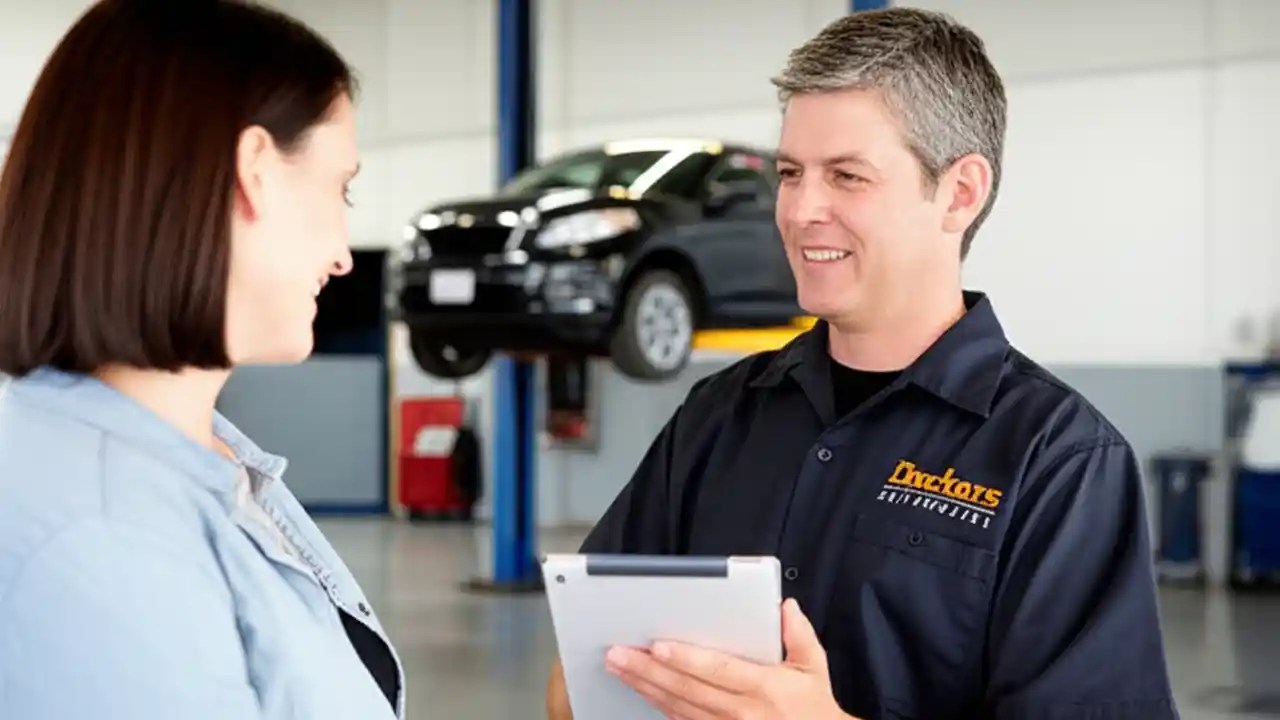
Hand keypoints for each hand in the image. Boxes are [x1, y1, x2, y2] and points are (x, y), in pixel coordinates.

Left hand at [605, 598, 856, 719]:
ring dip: (645, 688)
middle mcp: (742, 712)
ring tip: (619, 668)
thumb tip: (785, 606)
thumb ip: (799, 634)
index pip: (718, 670)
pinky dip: (660, 708)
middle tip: (617, 653)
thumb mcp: (814, 667)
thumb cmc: (813, 707)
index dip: (686, 659)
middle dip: (648, 671)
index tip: (657, 646)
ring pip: (678, 708)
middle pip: (687, 690)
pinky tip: (641, 692)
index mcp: (764, 687)